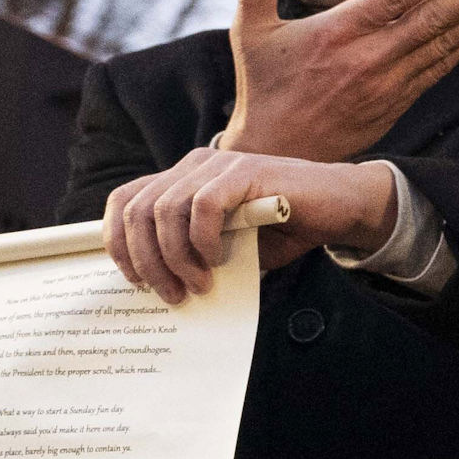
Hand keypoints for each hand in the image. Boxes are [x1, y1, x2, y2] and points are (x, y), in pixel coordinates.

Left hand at [97, 147, 396, 302]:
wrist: (340, 207)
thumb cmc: (284, 229)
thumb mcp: (227, 244)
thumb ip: (193, 253)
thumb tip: (159, 287)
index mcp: (182, 178)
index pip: (125, 200)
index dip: (117, 241)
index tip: (133, 280)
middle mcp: (194, 164)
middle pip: (139, 210)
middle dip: (147, 261)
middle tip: (170, 294)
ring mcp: (219, 164)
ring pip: (166, 210)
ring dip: (176, 258)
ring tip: (197, 285)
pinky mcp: (246, 171)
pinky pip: (204, 206)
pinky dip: (204, 239)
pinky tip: (219, 260)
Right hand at [217, 0, 458, 161]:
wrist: (277, 155)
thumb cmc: (261, 88)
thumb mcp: (249, 34)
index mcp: (337, 34)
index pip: (395, 1)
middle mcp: (368, 59)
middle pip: (432, 22)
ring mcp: (387, 84)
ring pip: (443, 45)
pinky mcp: (397, 103)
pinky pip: (440, 69)